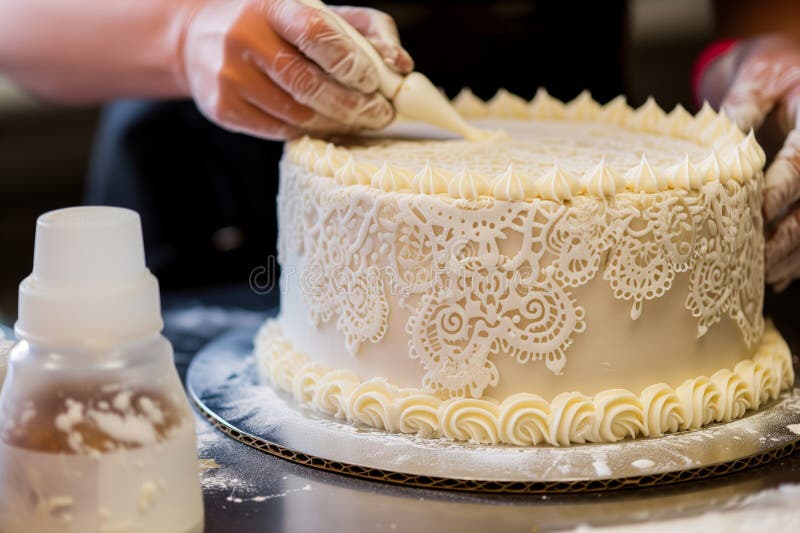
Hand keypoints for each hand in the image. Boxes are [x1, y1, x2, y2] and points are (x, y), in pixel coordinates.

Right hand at [181, 0, 412, 139]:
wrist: (199, 41)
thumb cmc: (274, 27)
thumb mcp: (314, 13)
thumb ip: (363, 31)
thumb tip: (401, 64)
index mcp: (272, 7)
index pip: (317, 34)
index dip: (352, 63)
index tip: (376, 82)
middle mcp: (244, 38)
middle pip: (309, 83)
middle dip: (353, 104)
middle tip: (380, 115)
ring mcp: (229, 76)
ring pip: (297, 113)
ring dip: (337, 122)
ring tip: (359, 122)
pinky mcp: (223, 107)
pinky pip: (279, 129)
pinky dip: (309, 131)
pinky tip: (326, 125)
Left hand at [720, 36, 799, 290]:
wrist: (784, 67)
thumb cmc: (766, 69)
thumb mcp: (752, 77)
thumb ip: (740, 109)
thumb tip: (720, 149)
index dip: (778, 192)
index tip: (752, 217)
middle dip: (786, 236)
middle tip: (753, 262)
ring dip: (794, 253)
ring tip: (761, 277)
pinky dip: (799, 255)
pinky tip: (778, 276)